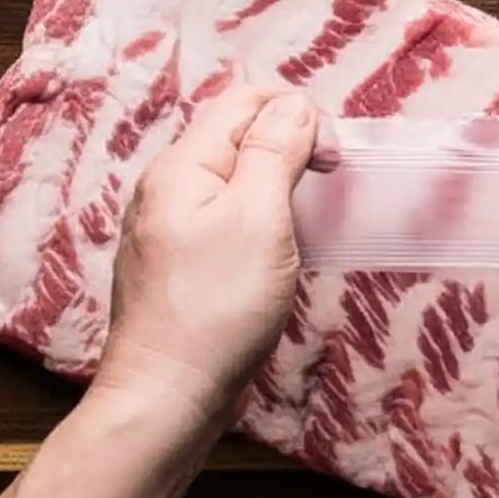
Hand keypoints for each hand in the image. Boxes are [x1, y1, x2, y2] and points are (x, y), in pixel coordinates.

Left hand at [96, 87, 317, 427]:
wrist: (168, 396)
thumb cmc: (217, 309)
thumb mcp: (259, 218)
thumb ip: (275, 151)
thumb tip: (294, 104)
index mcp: (182, 166)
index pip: (243, 101)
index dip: (296, 114)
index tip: (331, 160)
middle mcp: (168, 188)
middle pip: (237, 136)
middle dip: (290, 147)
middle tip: (325, 190)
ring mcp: (169, 229)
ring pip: (233, 179)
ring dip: (277, 186)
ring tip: (306, 222)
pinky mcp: (180, 266)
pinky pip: (225, 219)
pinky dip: (260, 221)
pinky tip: (278, 253)